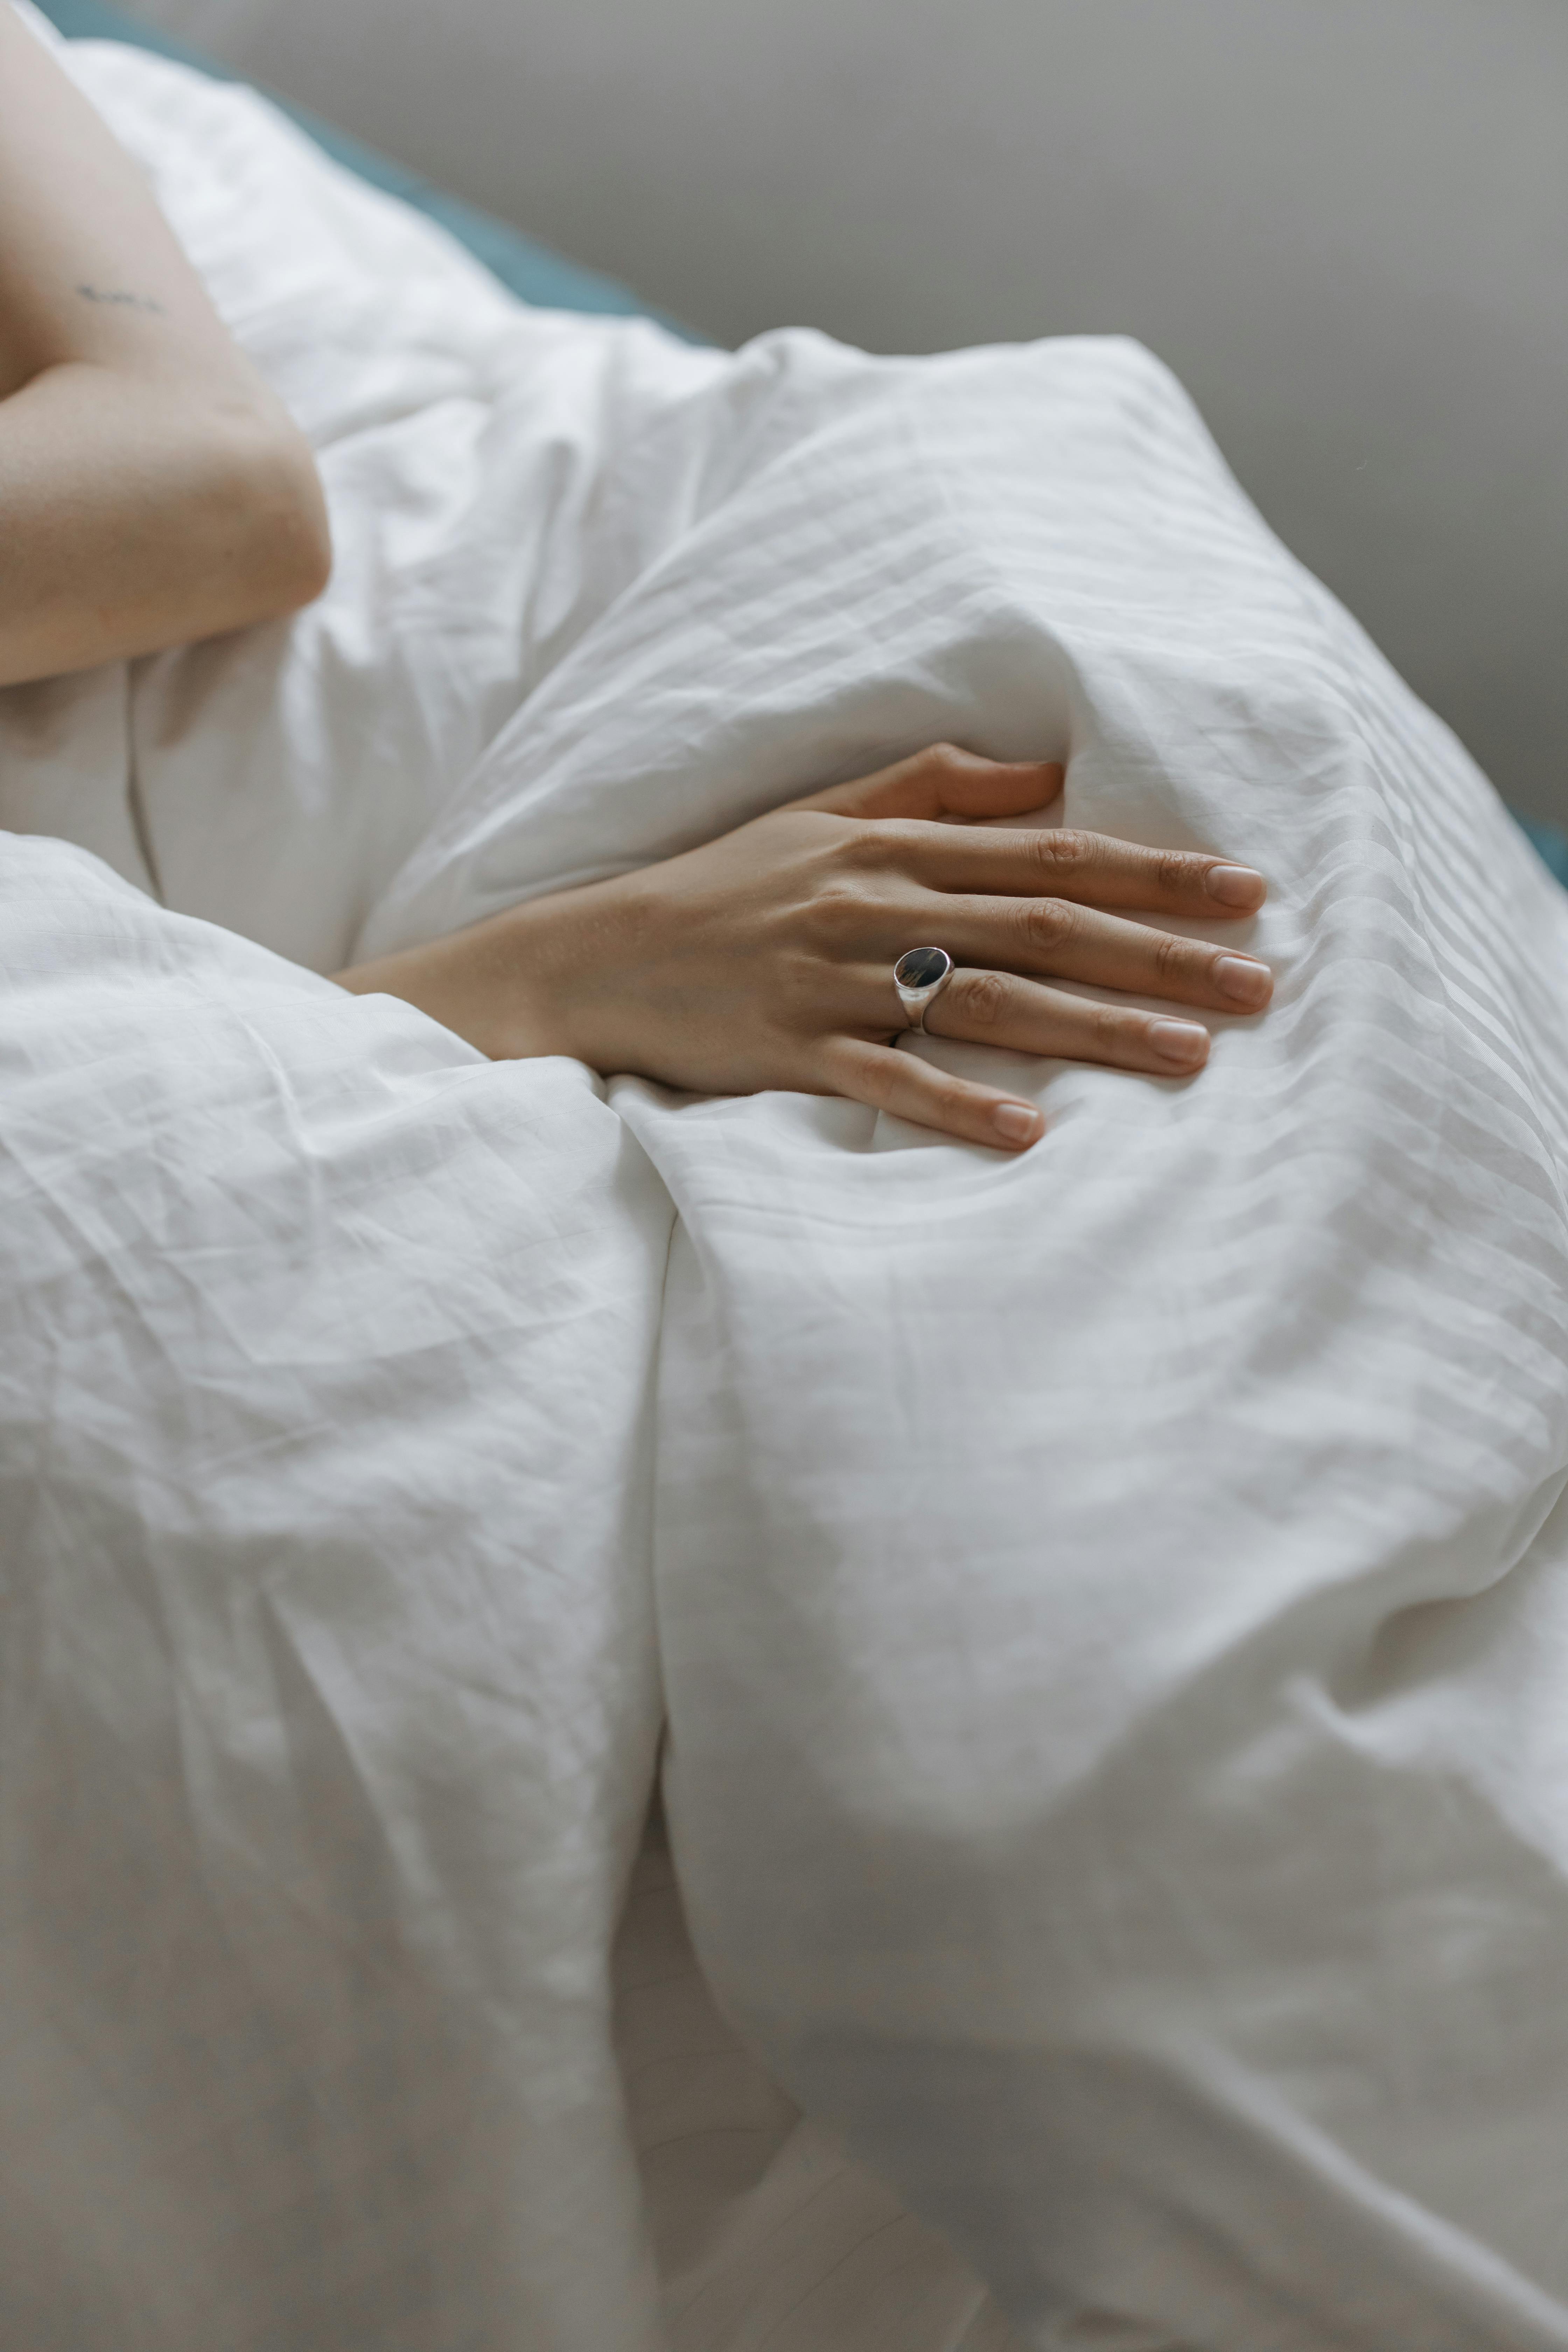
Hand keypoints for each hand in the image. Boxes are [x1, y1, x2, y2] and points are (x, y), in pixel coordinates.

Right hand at [335, 745, 1270, 1152]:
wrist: (591, 956)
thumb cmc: (718, 887)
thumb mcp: (818, 816)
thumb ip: (931, 788)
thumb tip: (1048, 778)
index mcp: (888, 847)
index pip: (1048, 853)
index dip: (1152, 868)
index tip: (1245, 889)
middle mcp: (872, 906)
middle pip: (1041, 925)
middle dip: (1159, 952)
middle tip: (1257, 984)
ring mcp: (830, 981)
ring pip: (986, 1002)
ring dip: (1094, 1030)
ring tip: (1189, 1058)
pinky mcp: (789, 1051)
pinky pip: (887, 1081)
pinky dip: (958, 1104)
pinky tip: (1032, 1132)